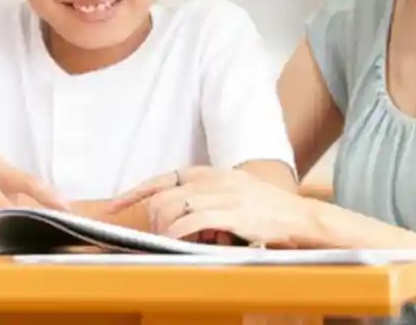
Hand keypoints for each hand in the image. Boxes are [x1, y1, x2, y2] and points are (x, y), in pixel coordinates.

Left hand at [109, 166, 316, 246]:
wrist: (303, 218)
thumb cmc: (268, 211)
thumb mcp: (234, 193)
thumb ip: (207, 197)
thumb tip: (177, 214)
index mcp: (212, 173)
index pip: (164, 179)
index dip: (135, 192)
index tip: (112, 205)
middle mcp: (214, 180)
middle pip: (163, 196)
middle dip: (152, 220)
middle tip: (155, 237)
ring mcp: (223, 196)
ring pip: (173, 208)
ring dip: (164, 230)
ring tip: (169, 243)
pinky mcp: (232, 214)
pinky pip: (191, 222)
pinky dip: (178, 234)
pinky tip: (178, 243)